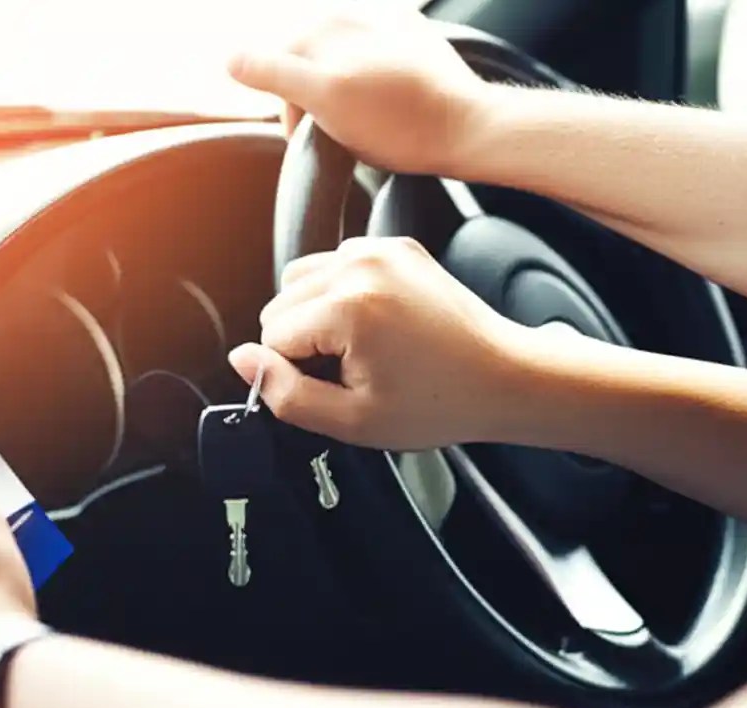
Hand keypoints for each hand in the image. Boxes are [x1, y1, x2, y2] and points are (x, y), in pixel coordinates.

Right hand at [227, 6, 493, 176]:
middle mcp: (355, 21)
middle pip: (310, 71)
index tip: (308, 142)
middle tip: (337, 142)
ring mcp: (386, 33)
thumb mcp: (324, 99)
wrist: (466, 129)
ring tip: (366, 131)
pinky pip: (375, 76)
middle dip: (316, 106)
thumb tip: (230, 59)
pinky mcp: (416, 50)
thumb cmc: (397, 124)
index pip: (277, 71)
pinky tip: (387, 117)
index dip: (288, 113)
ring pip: (342, 74)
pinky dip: (372, 96)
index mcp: (326, 30)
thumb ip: (274, 73)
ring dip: (344, 102)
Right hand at [229, 237, 544, 450]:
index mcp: (348, 307)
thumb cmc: (438, 404)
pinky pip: (336, 265)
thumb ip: (285, 394)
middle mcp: (360, 265)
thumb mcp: (352, 421)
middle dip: (302, 341)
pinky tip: (374, 324)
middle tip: (352, 372)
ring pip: (301, 279)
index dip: (293, 371)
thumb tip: (242, 360)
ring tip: (360, 347)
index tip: (335, 387)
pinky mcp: (395, 246)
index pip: (271, 336)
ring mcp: (380, 250)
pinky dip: (341, 294)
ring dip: (315, 314)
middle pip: (280, 302)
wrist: (504, 377)